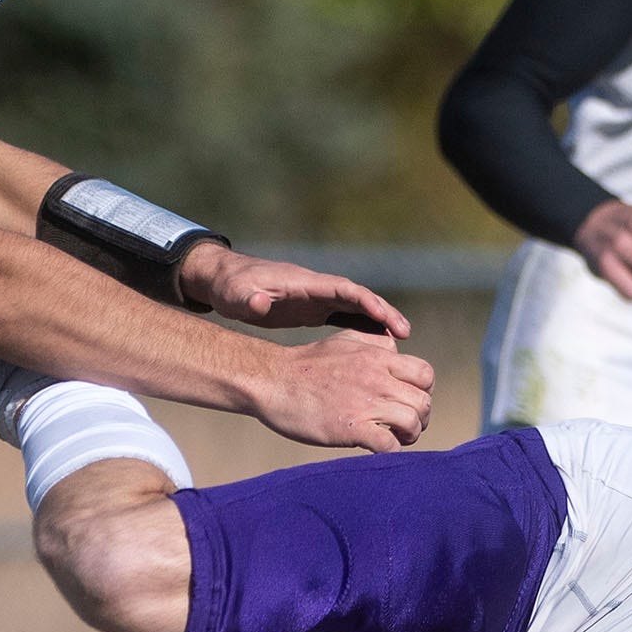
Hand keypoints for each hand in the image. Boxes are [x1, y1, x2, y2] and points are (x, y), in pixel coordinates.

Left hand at [176, 245, 412, 337]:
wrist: (225, 283)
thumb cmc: (231, 288)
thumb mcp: (235, 295)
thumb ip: (248, 299)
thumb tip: (260, 303)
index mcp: (305, 283)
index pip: (343, 288)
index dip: (367, 301)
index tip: (386, 316)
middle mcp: (317, 288)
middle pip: (359, 297)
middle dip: (383, 312)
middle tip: (406, 332)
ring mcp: (317, 298)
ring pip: (356, 307)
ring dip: (378, 321)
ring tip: (400, 343)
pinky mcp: (313, 309)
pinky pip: (345, 318)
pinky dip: (362, 328)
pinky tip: (374, 348)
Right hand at [247, 329, 434, 452]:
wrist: (272, 381)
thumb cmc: (306, 365)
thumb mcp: (345, 340)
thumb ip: (374, 343)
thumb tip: (394, 347)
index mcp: (378, 357)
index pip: (425, 374)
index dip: (424, 392)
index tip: (410, 402)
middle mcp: (377, 377)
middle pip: (423, 402)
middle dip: (420, 418)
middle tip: (406, 426)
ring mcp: (366, 402)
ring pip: (412, 423)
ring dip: (409, 436)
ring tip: (395, 438)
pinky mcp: (351, 427)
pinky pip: (388, 444)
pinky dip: (391, 451)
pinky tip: (379, 449)